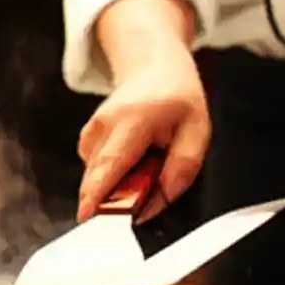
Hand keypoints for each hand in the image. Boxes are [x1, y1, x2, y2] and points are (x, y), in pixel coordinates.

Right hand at [77, 39, 209, 221]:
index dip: (98, 193)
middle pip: (98, 177)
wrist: (154, 69)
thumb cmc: (177, 99)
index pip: (111, 163)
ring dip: (119, 186)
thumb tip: (150, 207)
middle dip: (114, 201)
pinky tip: (133, 161)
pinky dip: (114, 176)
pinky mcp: (87, 139)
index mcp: (135, 119)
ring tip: (145, 165)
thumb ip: (179, 172)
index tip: (87, 215)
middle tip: (142, 199)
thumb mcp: (197, 132)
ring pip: (97, 177)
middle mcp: (105, 123)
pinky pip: (96, 171)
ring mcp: (92, 130)